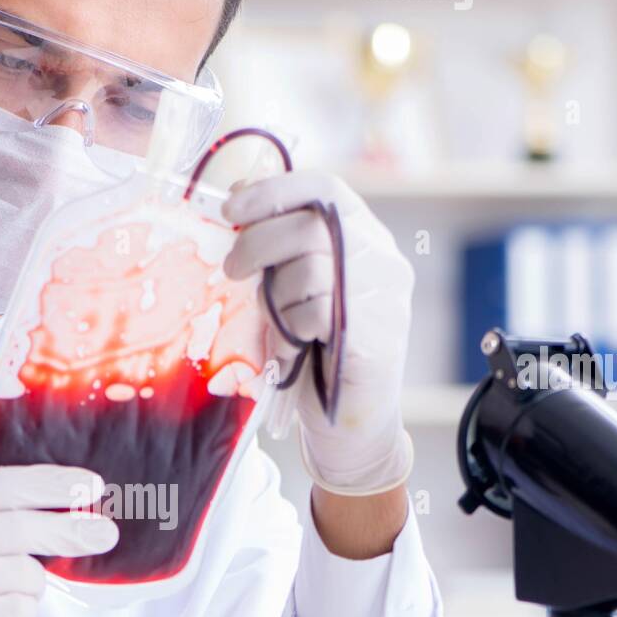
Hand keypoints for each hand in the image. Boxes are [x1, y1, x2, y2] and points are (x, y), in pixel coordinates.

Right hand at [0, 465, 118, 616]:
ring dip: (24, 589)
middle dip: (72, 530)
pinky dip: (14, 616)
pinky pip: (16, 613)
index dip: (53, 484)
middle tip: (105, 534)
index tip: (91, 486)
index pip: (1, 484)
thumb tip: (51, 516)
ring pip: (25, 576)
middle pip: (23, 528)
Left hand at [223, 169, 414, 496]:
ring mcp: (385, 299)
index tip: (231, 208)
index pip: (324, 190)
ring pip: (312, 270)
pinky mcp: (375, 337)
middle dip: (259, 244)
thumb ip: (281, 251)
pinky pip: (317, 313)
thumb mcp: (294, 291)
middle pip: (312, 225)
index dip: (273, 192)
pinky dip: (289, 331)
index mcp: (365, 240)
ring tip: (276, 324)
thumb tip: (236, 200)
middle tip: (233, 269)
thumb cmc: (315, 355)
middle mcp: (383, 262)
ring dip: (277, 298)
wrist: (351, 426)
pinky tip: (291, 349)